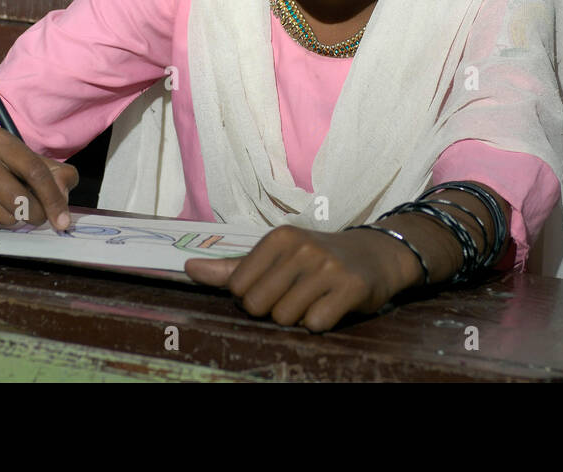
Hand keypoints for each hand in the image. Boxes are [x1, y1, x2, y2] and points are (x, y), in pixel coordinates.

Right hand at [0, 125, 77, 230]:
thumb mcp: (26, 159)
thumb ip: (56, 175)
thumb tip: (62, 200)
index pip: (35, 172)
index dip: (53, 199)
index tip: (63, 221)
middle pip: (20, 199)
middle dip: (35, 213)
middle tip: (34, 214)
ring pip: (4, 216)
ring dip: (12, 218)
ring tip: (3, 205)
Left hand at [185, 226, 418, 331]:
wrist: (375, 255)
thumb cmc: (317, 259)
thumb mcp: (276, 257)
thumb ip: (231, 268)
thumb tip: (187, 268)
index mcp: (279, 237)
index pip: (238, 288)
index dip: (255, 296)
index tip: (278, 284)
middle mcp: (302, 247)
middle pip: (259, 306)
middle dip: (274, 309)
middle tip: (297, 293)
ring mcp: (327, 266)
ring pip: (285, 318)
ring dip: (299, 317)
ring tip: (316, 297)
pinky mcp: (350, 287)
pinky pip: (316, 324)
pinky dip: (322, 322)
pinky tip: (332, 305)